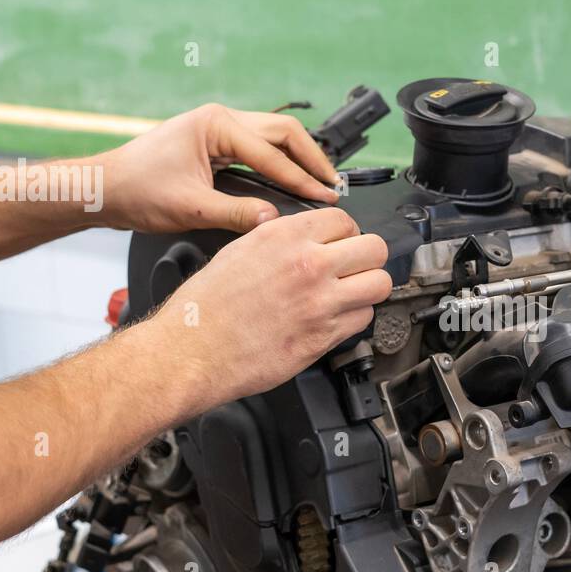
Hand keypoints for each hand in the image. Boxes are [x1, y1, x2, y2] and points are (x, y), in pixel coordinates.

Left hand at [97, 103, 341, 234]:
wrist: (106, 188)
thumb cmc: (136, 190)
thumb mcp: (189, 208)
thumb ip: (235, 214)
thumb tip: (272, 221)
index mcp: (215, 125)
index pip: (273, 154)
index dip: (302, 179)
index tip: (325, 197)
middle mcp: (220, 119)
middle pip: (284, 131)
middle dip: (312, 158)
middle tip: (334, 184)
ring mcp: (218, 127)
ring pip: (275, 135)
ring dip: (300, 156)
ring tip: (322, 180)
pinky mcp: (215, 141)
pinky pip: (260, 145)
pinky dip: (282, 160)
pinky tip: (292, 177)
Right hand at [150, 207, 391, 405]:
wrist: (192, 352)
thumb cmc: (205, 307)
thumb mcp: (239, 250)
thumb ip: (279, 239)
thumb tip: (304, 238)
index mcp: (285, 237)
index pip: (345, 219)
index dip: (346, 233)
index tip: (340, 243)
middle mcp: (309, 265)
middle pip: (374, 248)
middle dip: (366, 258)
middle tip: (354, 268)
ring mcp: (321, 302)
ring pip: (379, 285)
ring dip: (368, 288)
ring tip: (351, 293)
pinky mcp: (324, 336)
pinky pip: (362, 320)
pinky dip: (354, 319)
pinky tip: (334, 319)